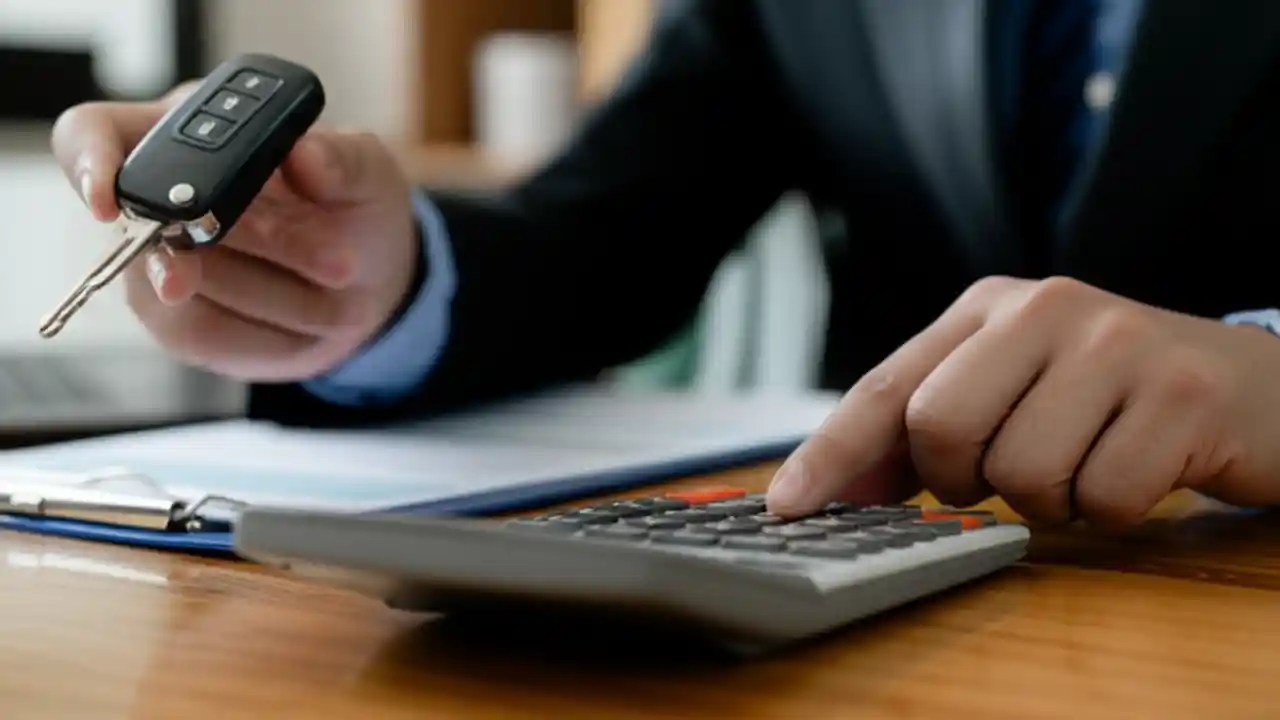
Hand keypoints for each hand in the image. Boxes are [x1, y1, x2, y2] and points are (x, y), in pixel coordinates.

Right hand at [50, 83, 418, 381]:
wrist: (373, 277)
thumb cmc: (354, 206)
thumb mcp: (368, 172)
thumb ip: (343, 160)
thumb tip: (305, 153)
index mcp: (184, 131)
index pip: (93, 134)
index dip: (89, 163)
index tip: (111, 202)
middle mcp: (159, 199)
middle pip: (146, 225)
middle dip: (235, 243)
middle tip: (323, 258)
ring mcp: (161, 269)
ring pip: (180, 291)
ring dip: (277, 288)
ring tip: (338, 269)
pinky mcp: (181, 326)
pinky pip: (205, 336)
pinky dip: (271, 328)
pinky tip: (310, 311)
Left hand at [766, 276, 1279, 527]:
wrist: (1255, 387)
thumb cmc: (1112, 395)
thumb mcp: (1015, 387)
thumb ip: (926, 431)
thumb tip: (831, 489)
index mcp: (989, 305)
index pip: (885, 386)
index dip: (830, 452)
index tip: (788, 506)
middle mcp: (1045, 308)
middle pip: (940, 428)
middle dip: (964, 479)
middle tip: (1008, 470)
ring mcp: (1116, 345)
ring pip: (1020, 474)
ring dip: (1050, 498)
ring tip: (1088, 459)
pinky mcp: (1180, 395)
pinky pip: (1100, 499)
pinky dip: (1112, 509)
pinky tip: (1139, 466)